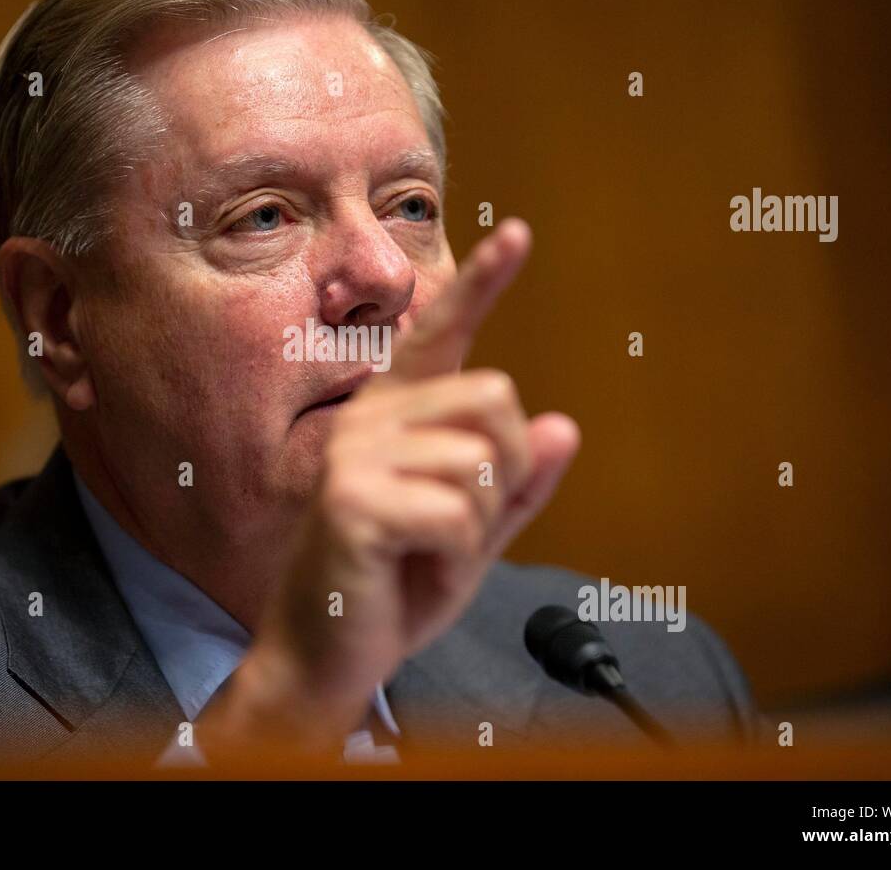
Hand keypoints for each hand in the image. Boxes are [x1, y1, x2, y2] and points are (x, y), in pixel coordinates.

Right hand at [196, 218, 580, 759]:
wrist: (328, 656)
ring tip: (428, 553)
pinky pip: (458, 513)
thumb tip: (561, 427)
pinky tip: (412, 570)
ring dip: (477, 525)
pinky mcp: (352, 500)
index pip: (440, 336)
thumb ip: (516, 484)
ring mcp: (354, 455)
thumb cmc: (394, 590)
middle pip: (495, 399)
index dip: (479, 284)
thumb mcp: (471, 535)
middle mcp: (369, 419)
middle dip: (504, 473)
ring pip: (483, 460)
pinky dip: (457, 558)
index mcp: (394, 418)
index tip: (518, 234)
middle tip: (462, 524)